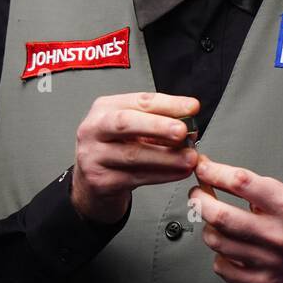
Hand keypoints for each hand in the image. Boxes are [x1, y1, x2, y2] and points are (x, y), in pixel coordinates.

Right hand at [71, 92, 199, 223]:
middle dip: (158, 126)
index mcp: (105, 108)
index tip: (192, 108)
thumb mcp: (132, 128)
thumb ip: (157, 122)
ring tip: (189, 157)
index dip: (168, 104)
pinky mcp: (100, 181)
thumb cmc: (115, 148)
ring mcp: (94, 156)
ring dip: (167, 157)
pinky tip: (178, 172)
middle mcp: (94, 129)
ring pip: (133, 155)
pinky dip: (162, 175)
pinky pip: (136, 177)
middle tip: (183, 131)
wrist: (90, 181)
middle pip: (126, 123)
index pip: (139, 101)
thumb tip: (190, 124)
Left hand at [186, 156, 282, 282]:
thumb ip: (255, 188)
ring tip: (213, 221)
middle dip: (200, 201)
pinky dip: (218, 255)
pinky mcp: (263, 281)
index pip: (241, 183)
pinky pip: (223, 268)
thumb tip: (214, 175)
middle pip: (221, 216)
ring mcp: (270, 261)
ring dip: (207, 227)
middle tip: (197, 195)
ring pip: (217, 241)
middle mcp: (278, 234)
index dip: (214, 172)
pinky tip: (226, 247)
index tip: (203, 168)